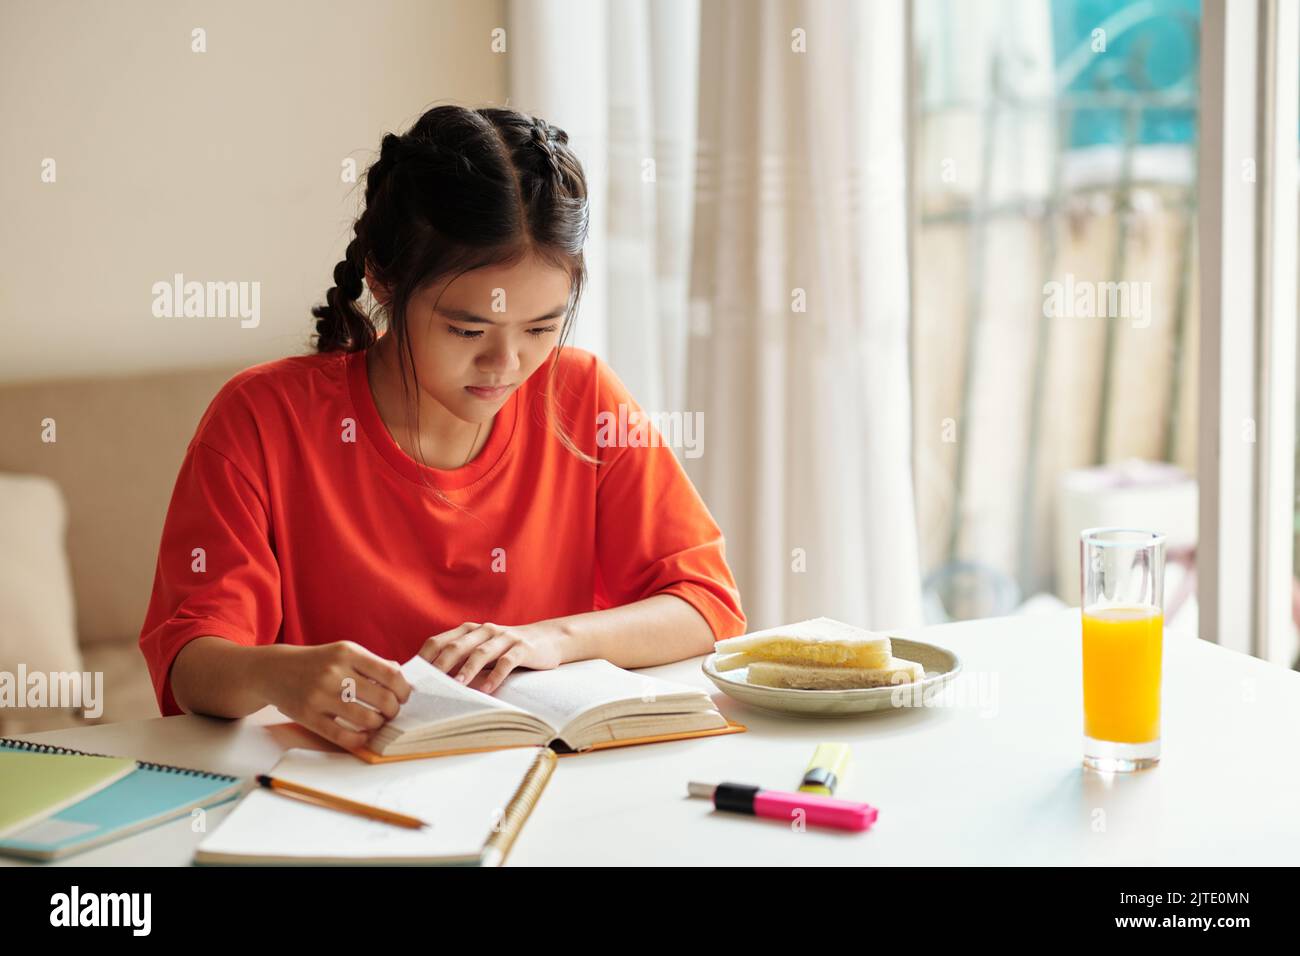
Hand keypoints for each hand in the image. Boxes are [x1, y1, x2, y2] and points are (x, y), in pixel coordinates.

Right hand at [259, 642, 412, 749]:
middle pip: (383, 699)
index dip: (404, 690)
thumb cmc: (318, 662)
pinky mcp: (308, 716)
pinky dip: (360, 740)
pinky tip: (362, 735)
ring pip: (367, 720)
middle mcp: (335, 672)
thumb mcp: (344, 652)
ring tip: (375, 721)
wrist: (275, 670)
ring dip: (378, 724)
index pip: (392, 675)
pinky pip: (343, 737)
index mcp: (348, 652)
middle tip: (390, 712)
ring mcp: (320, 695)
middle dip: (394, 710)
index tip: (403, 696)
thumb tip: (402, 678)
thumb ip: (373, 663)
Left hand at [419, 621, 564, 693]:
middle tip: (428, 682)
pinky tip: (487, 689)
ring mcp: (504, 638)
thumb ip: (461, 660)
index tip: (413, 676)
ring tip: (456, 685)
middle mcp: (484, 630)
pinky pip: (507, 661)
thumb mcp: (482, 651)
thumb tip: (431, 682)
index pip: (440, 641)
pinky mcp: (523, 648)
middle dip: (441, 663)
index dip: (425, 657)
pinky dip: (496, 675)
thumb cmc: (507, 650)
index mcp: (469, 631)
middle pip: (457, 645)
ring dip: (467, 669)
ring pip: (481, 652)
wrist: (547, 639)